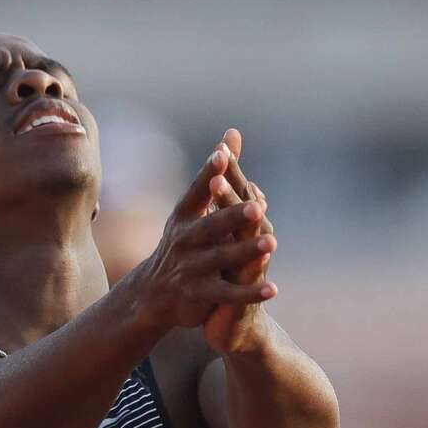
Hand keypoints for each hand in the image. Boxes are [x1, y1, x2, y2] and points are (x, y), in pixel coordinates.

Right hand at [127, 140, 275, 333]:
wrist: (153, 293)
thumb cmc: (182, 242)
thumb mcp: (193, 207)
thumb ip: (216, 173)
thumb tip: (233, 133)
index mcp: (185, 216)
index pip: (197, 191)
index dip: (208, 173)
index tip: (222, 155)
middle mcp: (185, 240)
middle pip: (211, 226)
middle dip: (232, 216)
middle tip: (258, 207)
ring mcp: (191, 268)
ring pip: (221, 258)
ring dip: (246, 252)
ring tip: (273, 243)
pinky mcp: (199, 294)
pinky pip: (228, 293)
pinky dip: (250, 292)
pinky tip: (274, 289)